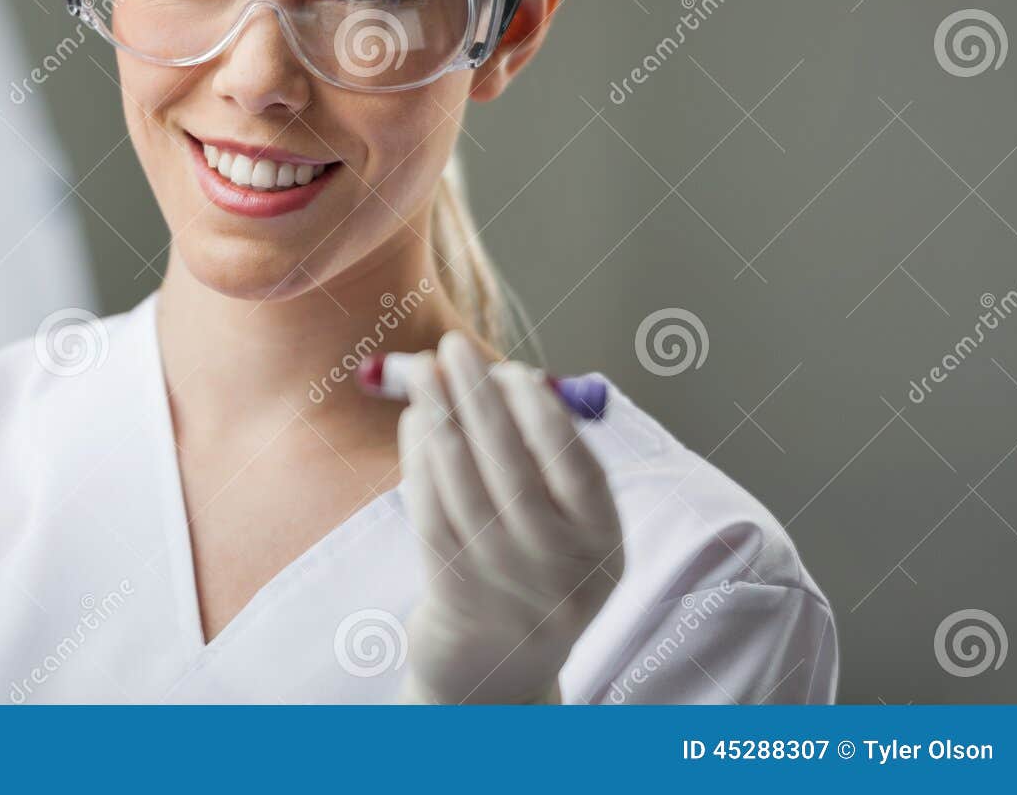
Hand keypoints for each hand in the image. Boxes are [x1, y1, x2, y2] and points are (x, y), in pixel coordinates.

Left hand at [397, 332, 623, 703]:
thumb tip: (504, 375)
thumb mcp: (566, 526)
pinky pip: (430, 512)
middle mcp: (560, 569)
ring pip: (463, 485)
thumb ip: (546, 459)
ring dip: (439, 418)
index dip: (541, 413)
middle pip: (512, 466)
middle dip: (478, 397)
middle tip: (453, 347)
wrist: (495, 670)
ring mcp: (505, 587)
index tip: (512, 369)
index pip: (576, 467)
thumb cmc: (532, 568)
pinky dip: (418, 460)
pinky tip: (413, 423)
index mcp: (603, 544)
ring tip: (421, 373)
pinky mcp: (452, 593)